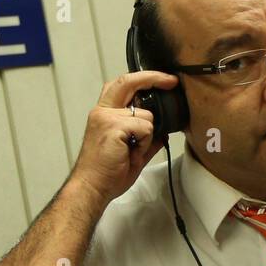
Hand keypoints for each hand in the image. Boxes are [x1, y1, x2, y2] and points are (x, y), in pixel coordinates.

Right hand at [70, 71, 177, 205]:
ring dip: (147, 135)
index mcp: (104, 114)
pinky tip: (131, 154)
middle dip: (153, 77)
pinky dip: (144, 143)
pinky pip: (145, 128)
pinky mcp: (113, 127)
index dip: (145, 79)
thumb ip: (146, 138)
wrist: (93, 187)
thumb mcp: (132, 152)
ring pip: (146, 115)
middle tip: (172, 81)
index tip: (165, 80)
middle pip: (128, 81)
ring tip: (133, 151)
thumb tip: (164, 132)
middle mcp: (103, 112)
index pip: (123, 85)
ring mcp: (106, 118)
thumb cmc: (107, 173)